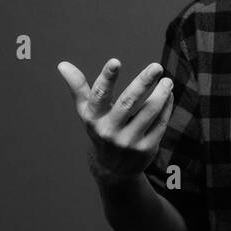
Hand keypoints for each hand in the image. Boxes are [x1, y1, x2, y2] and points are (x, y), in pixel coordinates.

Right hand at [57, 58, 175, 187]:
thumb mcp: (87, 112)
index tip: (115, 61)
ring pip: (149, 112)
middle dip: (143, 82)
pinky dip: (166, 107)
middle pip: (128, 101)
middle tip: (156, 66)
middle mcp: (109, 130)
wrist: (113, 169)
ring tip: (167, 81)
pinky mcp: (146, 148)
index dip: (107, 78)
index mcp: (94, 118)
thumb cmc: (100, 130)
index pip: (99, 95)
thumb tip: (62, 64)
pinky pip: (160, 123)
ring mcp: (129, 140)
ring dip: (161, 94)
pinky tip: (168, 94)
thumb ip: (78, 88)